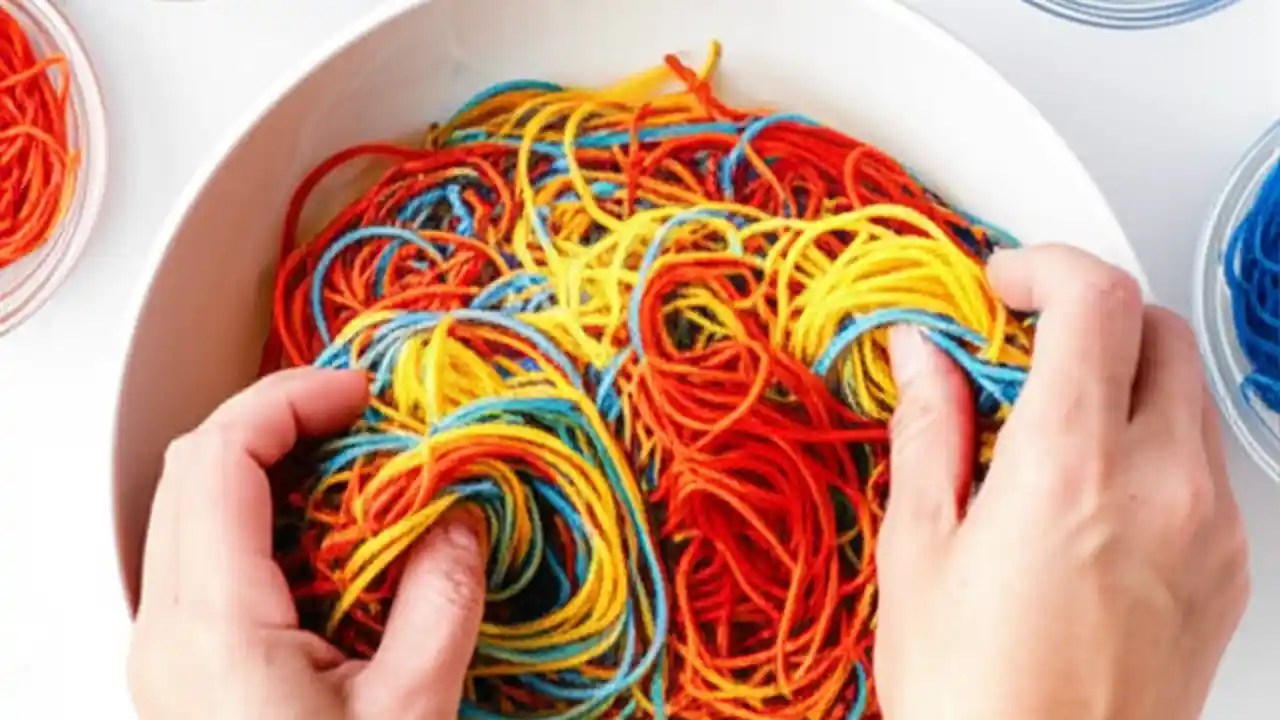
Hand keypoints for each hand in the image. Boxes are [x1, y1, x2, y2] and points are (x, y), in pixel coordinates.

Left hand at [128, 368, 485, 719]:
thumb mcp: (409, 710)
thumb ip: (442, 601)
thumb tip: (461, 517)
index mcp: (216, 628)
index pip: (220, 459)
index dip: (287, 400)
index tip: (358, 394)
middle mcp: (168, 631)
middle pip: (192, 467)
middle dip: (276, 417)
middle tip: (358, 415)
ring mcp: (164, 649)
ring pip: (190, 506)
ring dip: (266, 464)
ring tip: (351, 468)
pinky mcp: (179, 666)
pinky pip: (201, 554)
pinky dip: (259, 516)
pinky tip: (324, 535)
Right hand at [875, 246, 1249, 719]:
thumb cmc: (973, 693)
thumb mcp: (919, 550)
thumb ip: (929, 430)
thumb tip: (921, 356)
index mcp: (1068, 470)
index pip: (1096, 302)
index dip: (1047, 267)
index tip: (1004, 285)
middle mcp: (1160, 486)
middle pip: (1155, 330)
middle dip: (1087, 316)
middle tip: (1018, 350)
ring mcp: (1208, 530)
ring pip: (1185, 394)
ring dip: (1121, 378)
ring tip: (1046, 429)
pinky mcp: (1226, 570)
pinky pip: (1200, 464)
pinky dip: (1150, 442)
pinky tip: (1088, 493)